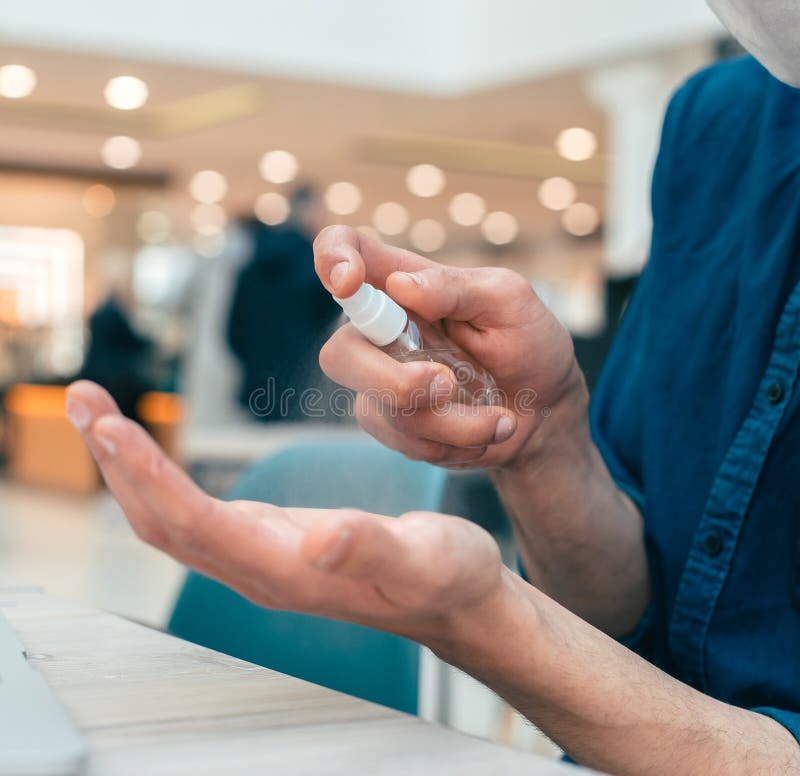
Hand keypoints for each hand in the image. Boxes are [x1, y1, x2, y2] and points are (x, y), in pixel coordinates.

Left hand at [64, 381, 506, 647]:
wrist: (455, 597)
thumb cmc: (444, 576)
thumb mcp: (422, 558)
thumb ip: (371, 549)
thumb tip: (317, 543)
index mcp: (287, 571)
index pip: (195, 524)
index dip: (149, 476)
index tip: (112, 426)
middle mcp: (260, 568)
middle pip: (164, 521)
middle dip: (117, 462)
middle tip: (82, 400)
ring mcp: (260, 557)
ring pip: (172, 517)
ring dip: (128, 466)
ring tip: (98, 412)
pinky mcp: (268, 541)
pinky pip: (194, 511)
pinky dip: (160, 474)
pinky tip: (148, 453)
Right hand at [314, 226, 582, 468]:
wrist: (547, 412)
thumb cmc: (529, 344)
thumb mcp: (508, 302)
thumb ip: (456, 289)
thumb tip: (400, 286)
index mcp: (404, 283)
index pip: (345, 251)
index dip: (332, 257)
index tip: (348, 281)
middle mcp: (382, 331)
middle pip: (340, 355)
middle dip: (394, 383)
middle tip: (448, 386)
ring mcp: (383, 381)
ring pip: (385, 409)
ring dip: (453, 422)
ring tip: (499, 417)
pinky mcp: (394, 424)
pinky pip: (404, 441)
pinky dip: (455, 442)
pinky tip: (485, 430)